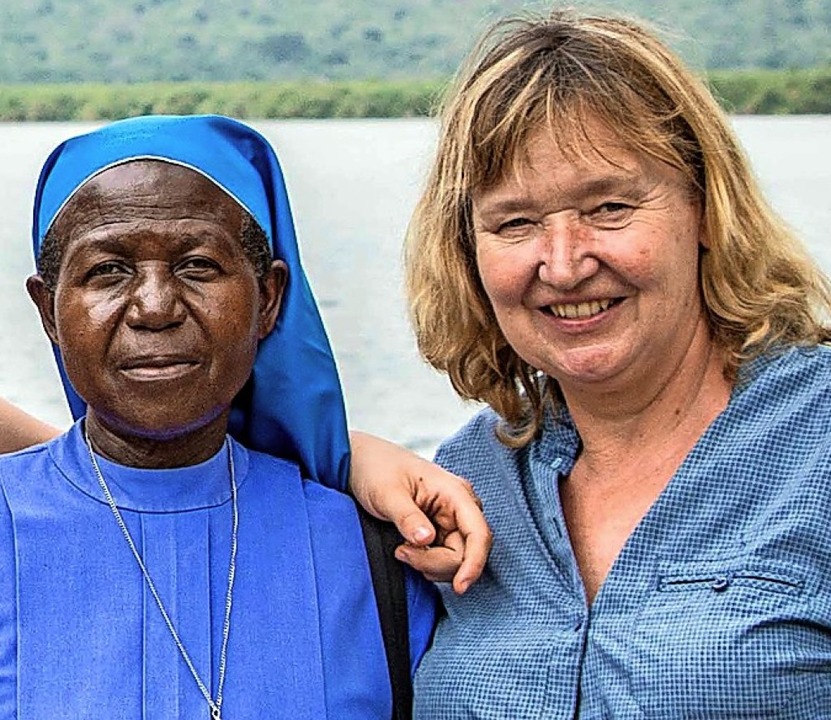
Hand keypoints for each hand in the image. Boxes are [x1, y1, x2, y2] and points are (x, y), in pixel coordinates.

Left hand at [349, 430, 491, 593]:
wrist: (361, 462)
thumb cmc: (376, 468)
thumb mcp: (387, 494)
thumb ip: (407, 518)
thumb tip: (426, 540)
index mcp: (454, 492)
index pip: (479, 534)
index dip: (474, 563)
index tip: (459, 587)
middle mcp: (458, 506)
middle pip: (466, 552)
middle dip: (436, 563)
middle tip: (402, 552)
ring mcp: (450, 519)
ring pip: (456, 559)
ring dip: (429, 564)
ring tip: (401, 549)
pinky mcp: (439, 529)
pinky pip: (444, 556)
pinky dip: (426, 562)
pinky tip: (407, 550)